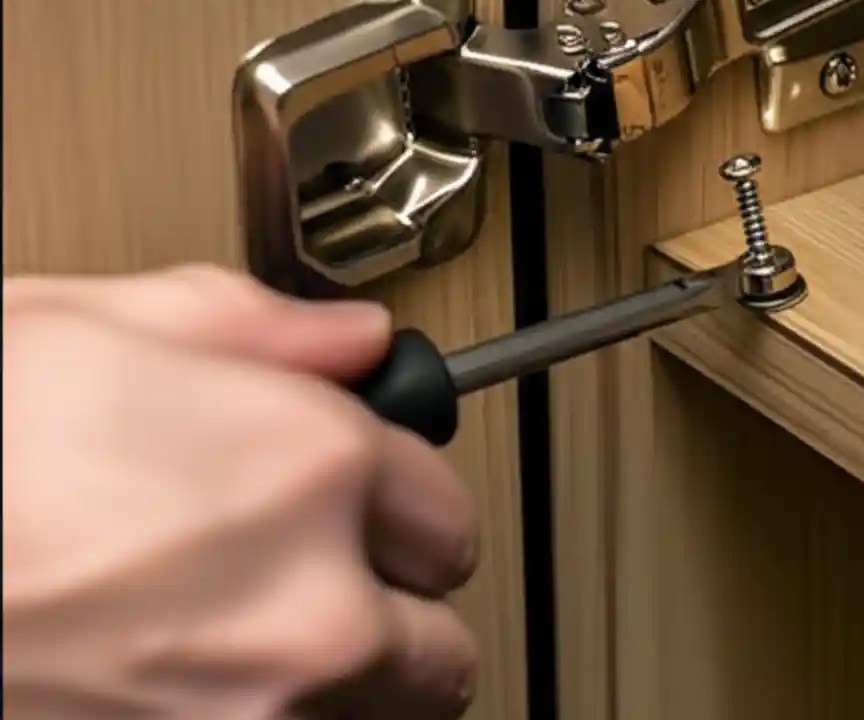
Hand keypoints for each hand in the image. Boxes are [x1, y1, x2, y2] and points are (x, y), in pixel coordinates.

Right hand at [2, 265, 479, 718]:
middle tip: (330, 584)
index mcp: (307, 473)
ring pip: (385, 718)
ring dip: (348, 684)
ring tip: (259, 641)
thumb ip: (255, 330)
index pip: (445, 509)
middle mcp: (310, 608)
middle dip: (391, 608)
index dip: (404, 503)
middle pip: (438, 637)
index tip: (378, 509)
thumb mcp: (89, 328)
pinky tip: (196, 684)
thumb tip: (351, 343)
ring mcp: (262, 718)